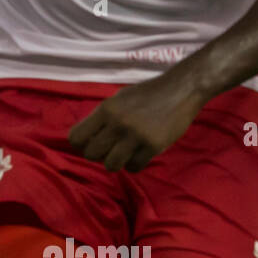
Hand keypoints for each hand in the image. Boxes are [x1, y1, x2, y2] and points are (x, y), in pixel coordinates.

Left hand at [67, 72, 207, 171]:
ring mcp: (136, 135)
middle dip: (99, 155)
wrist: (180, 90)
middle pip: (91, 154)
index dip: (82, 144)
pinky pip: (134, 167)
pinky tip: (139, 155)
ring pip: (111, 165)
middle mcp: (118, 123)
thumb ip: (102, 117)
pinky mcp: (153, 146)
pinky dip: (134, 165)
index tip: (92, 143)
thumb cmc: (147, 94)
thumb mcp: (118, 99)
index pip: (76, 137)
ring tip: (124, 154)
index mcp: (106, 109)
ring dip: (116, 163)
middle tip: (110, 149)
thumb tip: (85, 139)